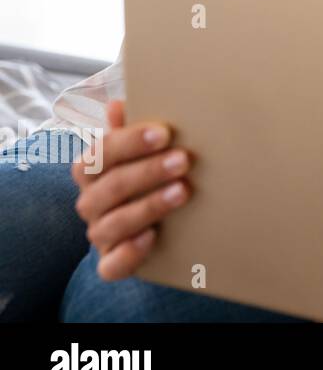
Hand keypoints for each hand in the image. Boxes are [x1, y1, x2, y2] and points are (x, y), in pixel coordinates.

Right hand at [71, 100, 191, 281]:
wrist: (151, 225)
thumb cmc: (146, 175)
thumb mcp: (141, 151)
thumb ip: (130, 130)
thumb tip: (118, 103)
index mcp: (92, 170)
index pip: (100, 154)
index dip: (129, 142)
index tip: (164, 132)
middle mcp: (91, 202)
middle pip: (109, 187)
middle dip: (147, 172)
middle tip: (184, 160)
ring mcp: (100, 234)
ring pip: (112, 224)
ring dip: (147, 206)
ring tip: (183, 192)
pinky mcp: (112, 263)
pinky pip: (111, 265)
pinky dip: (129, 253)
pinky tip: (152, 238)